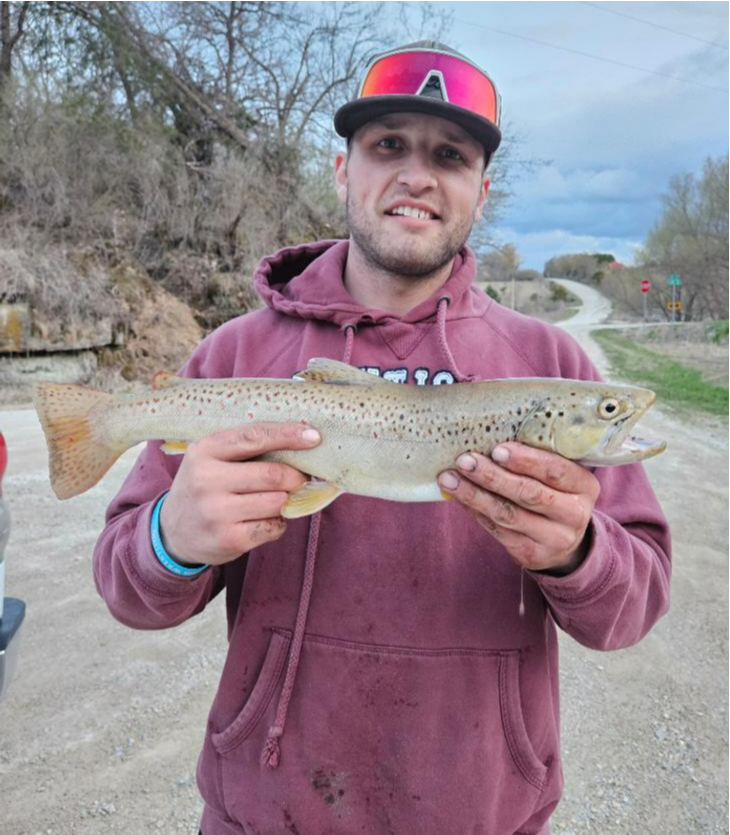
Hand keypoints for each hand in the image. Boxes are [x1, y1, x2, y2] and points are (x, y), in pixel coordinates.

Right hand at [159, 423, 320, 566]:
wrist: (173, 531)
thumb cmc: (204, 486)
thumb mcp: (210, 458)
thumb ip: (245, 448)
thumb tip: (301, 441)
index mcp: (204, 451)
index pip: (254, 437)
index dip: (288, 435)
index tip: (314, 436)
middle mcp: (207, 480)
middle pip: (273, 474)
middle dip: (296, 477)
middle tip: (300, 479)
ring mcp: (217, 513)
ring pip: (278, 502)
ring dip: (286, 501)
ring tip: (275, 500)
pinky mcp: (229, 540)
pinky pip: (274, 527)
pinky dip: (278, 522)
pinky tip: (263, 519)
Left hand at [438, 442, 600, 574]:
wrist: (565, 542)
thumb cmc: (556, 494)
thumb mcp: (561, 477)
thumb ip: (538, 459)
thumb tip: (488, 438)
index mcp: (584, 486)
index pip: (555, 470)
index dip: (525, 460)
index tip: (496, 449)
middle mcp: (573, 514)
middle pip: (528, 493)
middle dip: (492, 476)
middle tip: (465, 461)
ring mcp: (553, 538)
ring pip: (507, 514)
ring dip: (474, 494)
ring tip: (450, 478)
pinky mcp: (531, 553)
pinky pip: (497, 529)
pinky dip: (474, 510)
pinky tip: (458, 496)